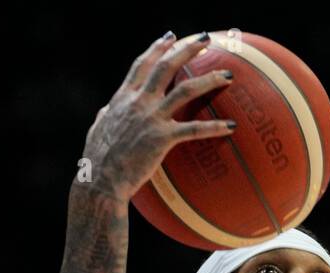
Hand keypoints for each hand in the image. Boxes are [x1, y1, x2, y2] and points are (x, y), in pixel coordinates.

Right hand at [82, 32, 235, 201]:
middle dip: (186, 49)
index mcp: (123, 98)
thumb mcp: (98, 129)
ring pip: (185, 90)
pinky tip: (231, 126)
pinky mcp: (162, 138)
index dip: (156, 48)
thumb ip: (106, 116)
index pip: (141, 65)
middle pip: (165, 66)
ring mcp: (151, 118)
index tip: (170, 36)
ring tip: (228, 75)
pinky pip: (193, 129)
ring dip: (208, 79)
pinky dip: (213, 126)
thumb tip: (105, 111)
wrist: (100, 180)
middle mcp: (138, 102)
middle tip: (205, 40)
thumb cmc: (98, 160)